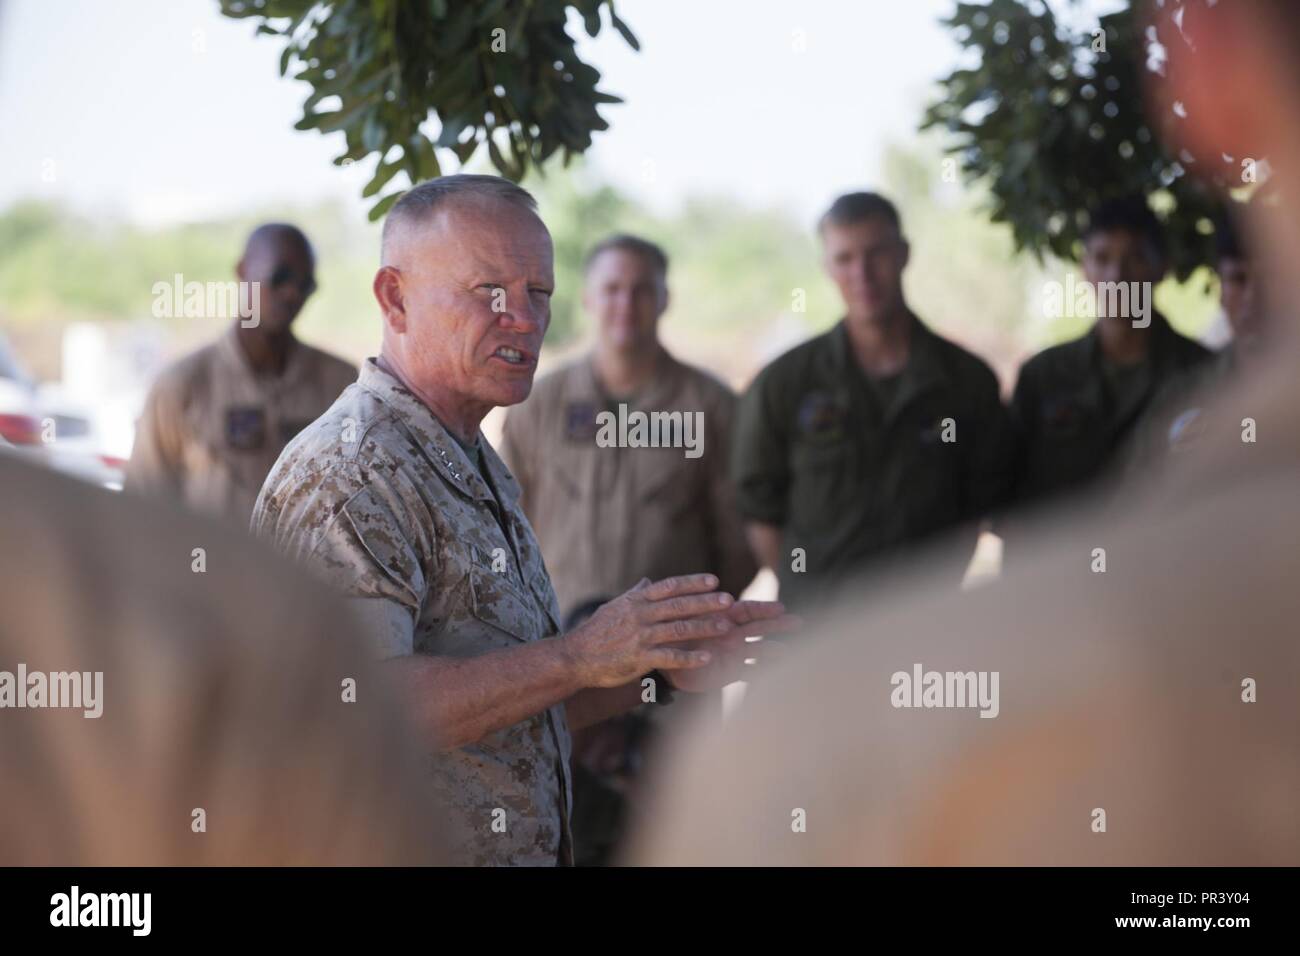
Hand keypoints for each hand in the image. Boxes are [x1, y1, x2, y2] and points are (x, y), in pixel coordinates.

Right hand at [562, 574, 738, 688]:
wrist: (576, 656)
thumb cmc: (596, 632)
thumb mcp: (614, 607)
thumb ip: (634, 594)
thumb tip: (648, 581)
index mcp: (636, 601)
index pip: (669, 587)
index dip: (692, 583)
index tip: (714, 580)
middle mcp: (640, 615)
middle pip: (679, 605)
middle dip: (706, 602)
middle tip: (729, 600)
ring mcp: (640, 637)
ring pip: (678, 629)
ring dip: (704, 627)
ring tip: (726, 627)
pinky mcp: (639, 658)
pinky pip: (670, 657)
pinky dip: (689, 658)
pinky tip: (707, 658)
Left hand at [663, 600, 799, 692]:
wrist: (663, 661)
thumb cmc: (669, 633)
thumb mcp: (666, 616)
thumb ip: (661, 599)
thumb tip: (644, 579)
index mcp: (720, 617)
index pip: (744, 610)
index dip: (761, 608)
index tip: (780, 605)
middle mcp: (730, 633)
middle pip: (758, 627)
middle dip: (777, 624)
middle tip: (798, 621)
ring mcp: (731, 653)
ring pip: (756, 650)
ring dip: (771, 650)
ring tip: (789, 651)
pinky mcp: (727, 672)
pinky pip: (746, 673)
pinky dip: (758, 672)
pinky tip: (772, 674)